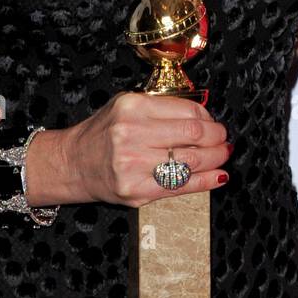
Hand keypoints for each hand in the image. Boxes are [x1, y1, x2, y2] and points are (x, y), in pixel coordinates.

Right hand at [44, 92, 231, 207]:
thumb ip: (161, 107)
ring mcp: (133, 166)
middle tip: (224, 139)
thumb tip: (205, 116)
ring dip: (216, 159)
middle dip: (217, 138)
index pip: (187, 112)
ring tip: (223, 155)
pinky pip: (180, 186)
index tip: (214, 123)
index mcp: (132, 108)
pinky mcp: (136, 191)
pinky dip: (206, 182)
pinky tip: (219, 176)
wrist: (73, 163)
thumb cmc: (103, 132)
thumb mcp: (126, 105)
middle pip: (194, 135)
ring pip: (191, 161)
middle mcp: (132, 135)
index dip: (209, 118)